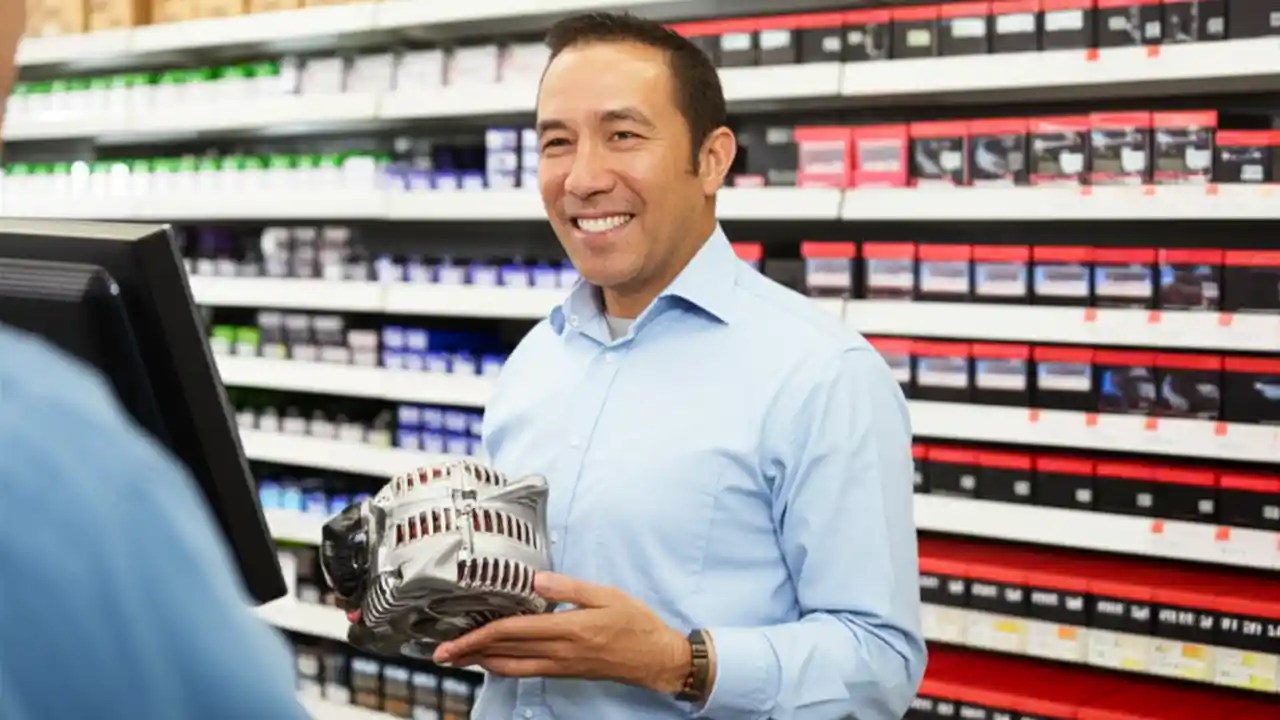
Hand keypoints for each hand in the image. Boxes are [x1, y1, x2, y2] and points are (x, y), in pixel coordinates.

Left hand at [431, 572, 691, 693]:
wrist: (655, 658)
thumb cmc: (635, 623)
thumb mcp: (607, 596)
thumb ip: (570, 588)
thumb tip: (536, 578)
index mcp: (567, 629)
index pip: (512, 632)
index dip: (479, 635)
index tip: (454, 639)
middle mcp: (559, 652)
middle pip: (504, 653)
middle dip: (469, 653)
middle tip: (441, 653)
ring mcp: (560, 665)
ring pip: (511, 668)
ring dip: (481, 663)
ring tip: (458, 659)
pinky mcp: (564, 671)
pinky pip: (526, 671)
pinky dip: (503, 666)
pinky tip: (493, 661)